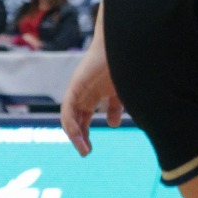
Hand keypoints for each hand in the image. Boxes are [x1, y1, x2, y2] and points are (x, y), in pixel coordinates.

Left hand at [60, 38, 122, 157]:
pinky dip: (71, 124)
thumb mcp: (125, 91)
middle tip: (86, 151)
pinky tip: (77, 136)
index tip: (90, 147)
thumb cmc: (128, 65)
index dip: (89, 131)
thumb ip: (118, 107)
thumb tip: (113, 124)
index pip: (89, 115)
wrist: (123, 45)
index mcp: (100, 91)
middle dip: (82, 135)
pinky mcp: (75, 87)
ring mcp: (80, 89)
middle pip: (79, 118)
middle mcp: (87, 92)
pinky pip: (68, 110)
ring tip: (83, 149)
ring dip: (75, 135)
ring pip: (71, 117)